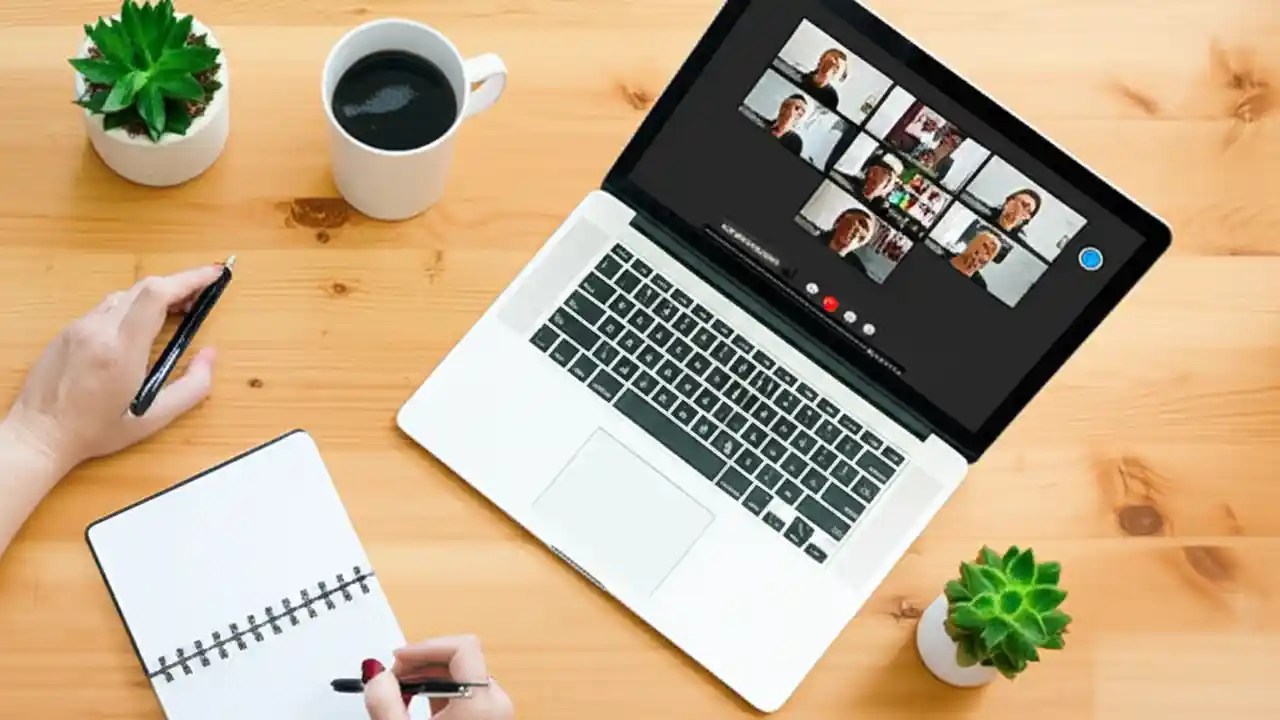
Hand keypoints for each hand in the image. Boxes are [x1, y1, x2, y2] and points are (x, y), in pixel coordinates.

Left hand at [3, 266, 222, 475]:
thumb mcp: (153, 419)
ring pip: (125, 295)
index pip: (156, 295)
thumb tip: (209, 355)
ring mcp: (78, 328)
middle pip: (144, 288)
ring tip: (174, 313)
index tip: (213, 275)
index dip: (189, 279)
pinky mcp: (67, 331)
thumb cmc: (94, 431)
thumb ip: (192, 387)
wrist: (39, 435)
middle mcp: (97, 331)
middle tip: (200, 299)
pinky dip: (131, 308)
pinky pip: (106, 308)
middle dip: (178, 285)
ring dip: (154, 297)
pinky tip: (138, 329)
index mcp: (121, 351)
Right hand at [364, 636, 513, 719]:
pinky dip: (439, 692)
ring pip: (460, 673)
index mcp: (483, 703)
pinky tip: (417, 707)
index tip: (400, 657)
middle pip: (458, 658)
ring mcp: (495, 710)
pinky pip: (464, 690)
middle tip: (392, 679)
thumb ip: (385, 702)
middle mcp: (496, 701)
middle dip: (420, 663)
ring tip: (399, 695)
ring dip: (427, 677)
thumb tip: (375, 673)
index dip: (426, 646)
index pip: (463, 646)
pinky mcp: (490, 716)